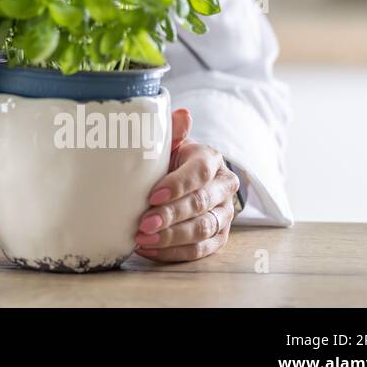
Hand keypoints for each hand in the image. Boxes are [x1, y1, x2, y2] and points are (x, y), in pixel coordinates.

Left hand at [133, 109, 239, 262]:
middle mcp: (223, 187)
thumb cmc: (170, 160)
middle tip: (142, 224)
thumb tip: (181, 114)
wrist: (183, 178)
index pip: (199, 173)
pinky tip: (148, 249)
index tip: (151, 196)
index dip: (177, 185)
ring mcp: (224, 214)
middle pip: (200, 204)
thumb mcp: (168, 143)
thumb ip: (172, 131)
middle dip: (170, 215)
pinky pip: (200, 250)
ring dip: (171, 237)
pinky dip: (173, 252)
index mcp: (211, 159)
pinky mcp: (219, 237)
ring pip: (202, 230)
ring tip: (142, 239)